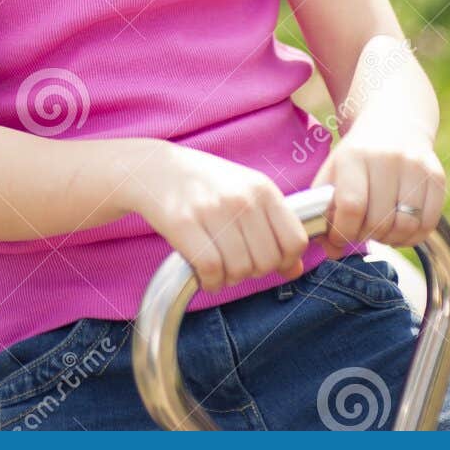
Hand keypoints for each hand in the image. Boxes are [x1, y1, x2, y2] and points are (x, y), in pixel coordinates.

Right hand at [137, 145, 310, 291]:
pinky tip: (205, 275)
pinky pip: (211, 270)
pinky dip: (211, 282)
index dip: (285, 260)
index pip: (295, 241)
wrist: (154, 168)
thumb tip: (295, 269)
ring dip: (230, 279)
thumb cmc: (205, 184)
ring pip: (240, 269)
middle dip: (253, 272)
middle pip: (267, 261)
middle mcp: (241, 198)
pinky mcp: (183, 224)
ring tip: (219, 267)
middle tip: (236, 262)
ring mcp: (212, 210)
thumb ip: (273, 227)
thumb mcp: (246, 194)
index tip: (269, 261)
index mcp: (262, 188)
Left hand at [310, 117, 445, 257]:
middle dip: (366, 235)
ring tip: (380, 229)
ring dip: (391, 239)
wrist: (394, 122)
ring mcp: (415, 166)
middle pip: (379, 221)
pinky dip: (413, 236)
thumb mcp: (333, 171)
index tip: (338, 237)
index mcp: (354, 155)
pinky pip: (429, 224)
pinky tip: (400, 227)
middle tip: (361, 230)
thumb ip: (324, 210)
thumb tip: (330, 251)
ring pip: (406, 226)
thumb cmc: (357, 156)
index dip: (343, 231)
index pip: (351, 206)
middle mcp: (386, 158)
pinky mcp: (437, 176)